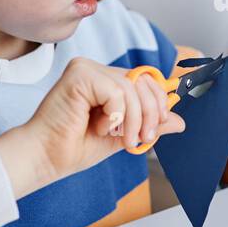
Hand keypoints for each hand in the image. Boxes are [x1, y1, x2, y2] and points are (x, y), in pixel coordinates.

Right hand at [0, 57, 185, 196]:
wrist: (47, 158)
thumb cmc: (75, 147)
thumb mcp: (123, 136)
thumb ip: (149, 125)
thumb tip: (180, 122)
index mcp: (105, 80)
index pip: (146, 79)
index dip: (158, 102)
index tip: (155, 129)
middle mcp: (96, 69)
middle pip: (143, 81)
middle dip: (150, 113)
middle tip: (142, 139)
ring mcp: (86, 68)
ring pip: (131, 88)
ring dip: (133, 119)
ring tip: (121, 138)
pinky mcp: (79, 74)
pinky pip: (115, 91)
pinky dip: (115, 114)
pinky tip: (98, 126)